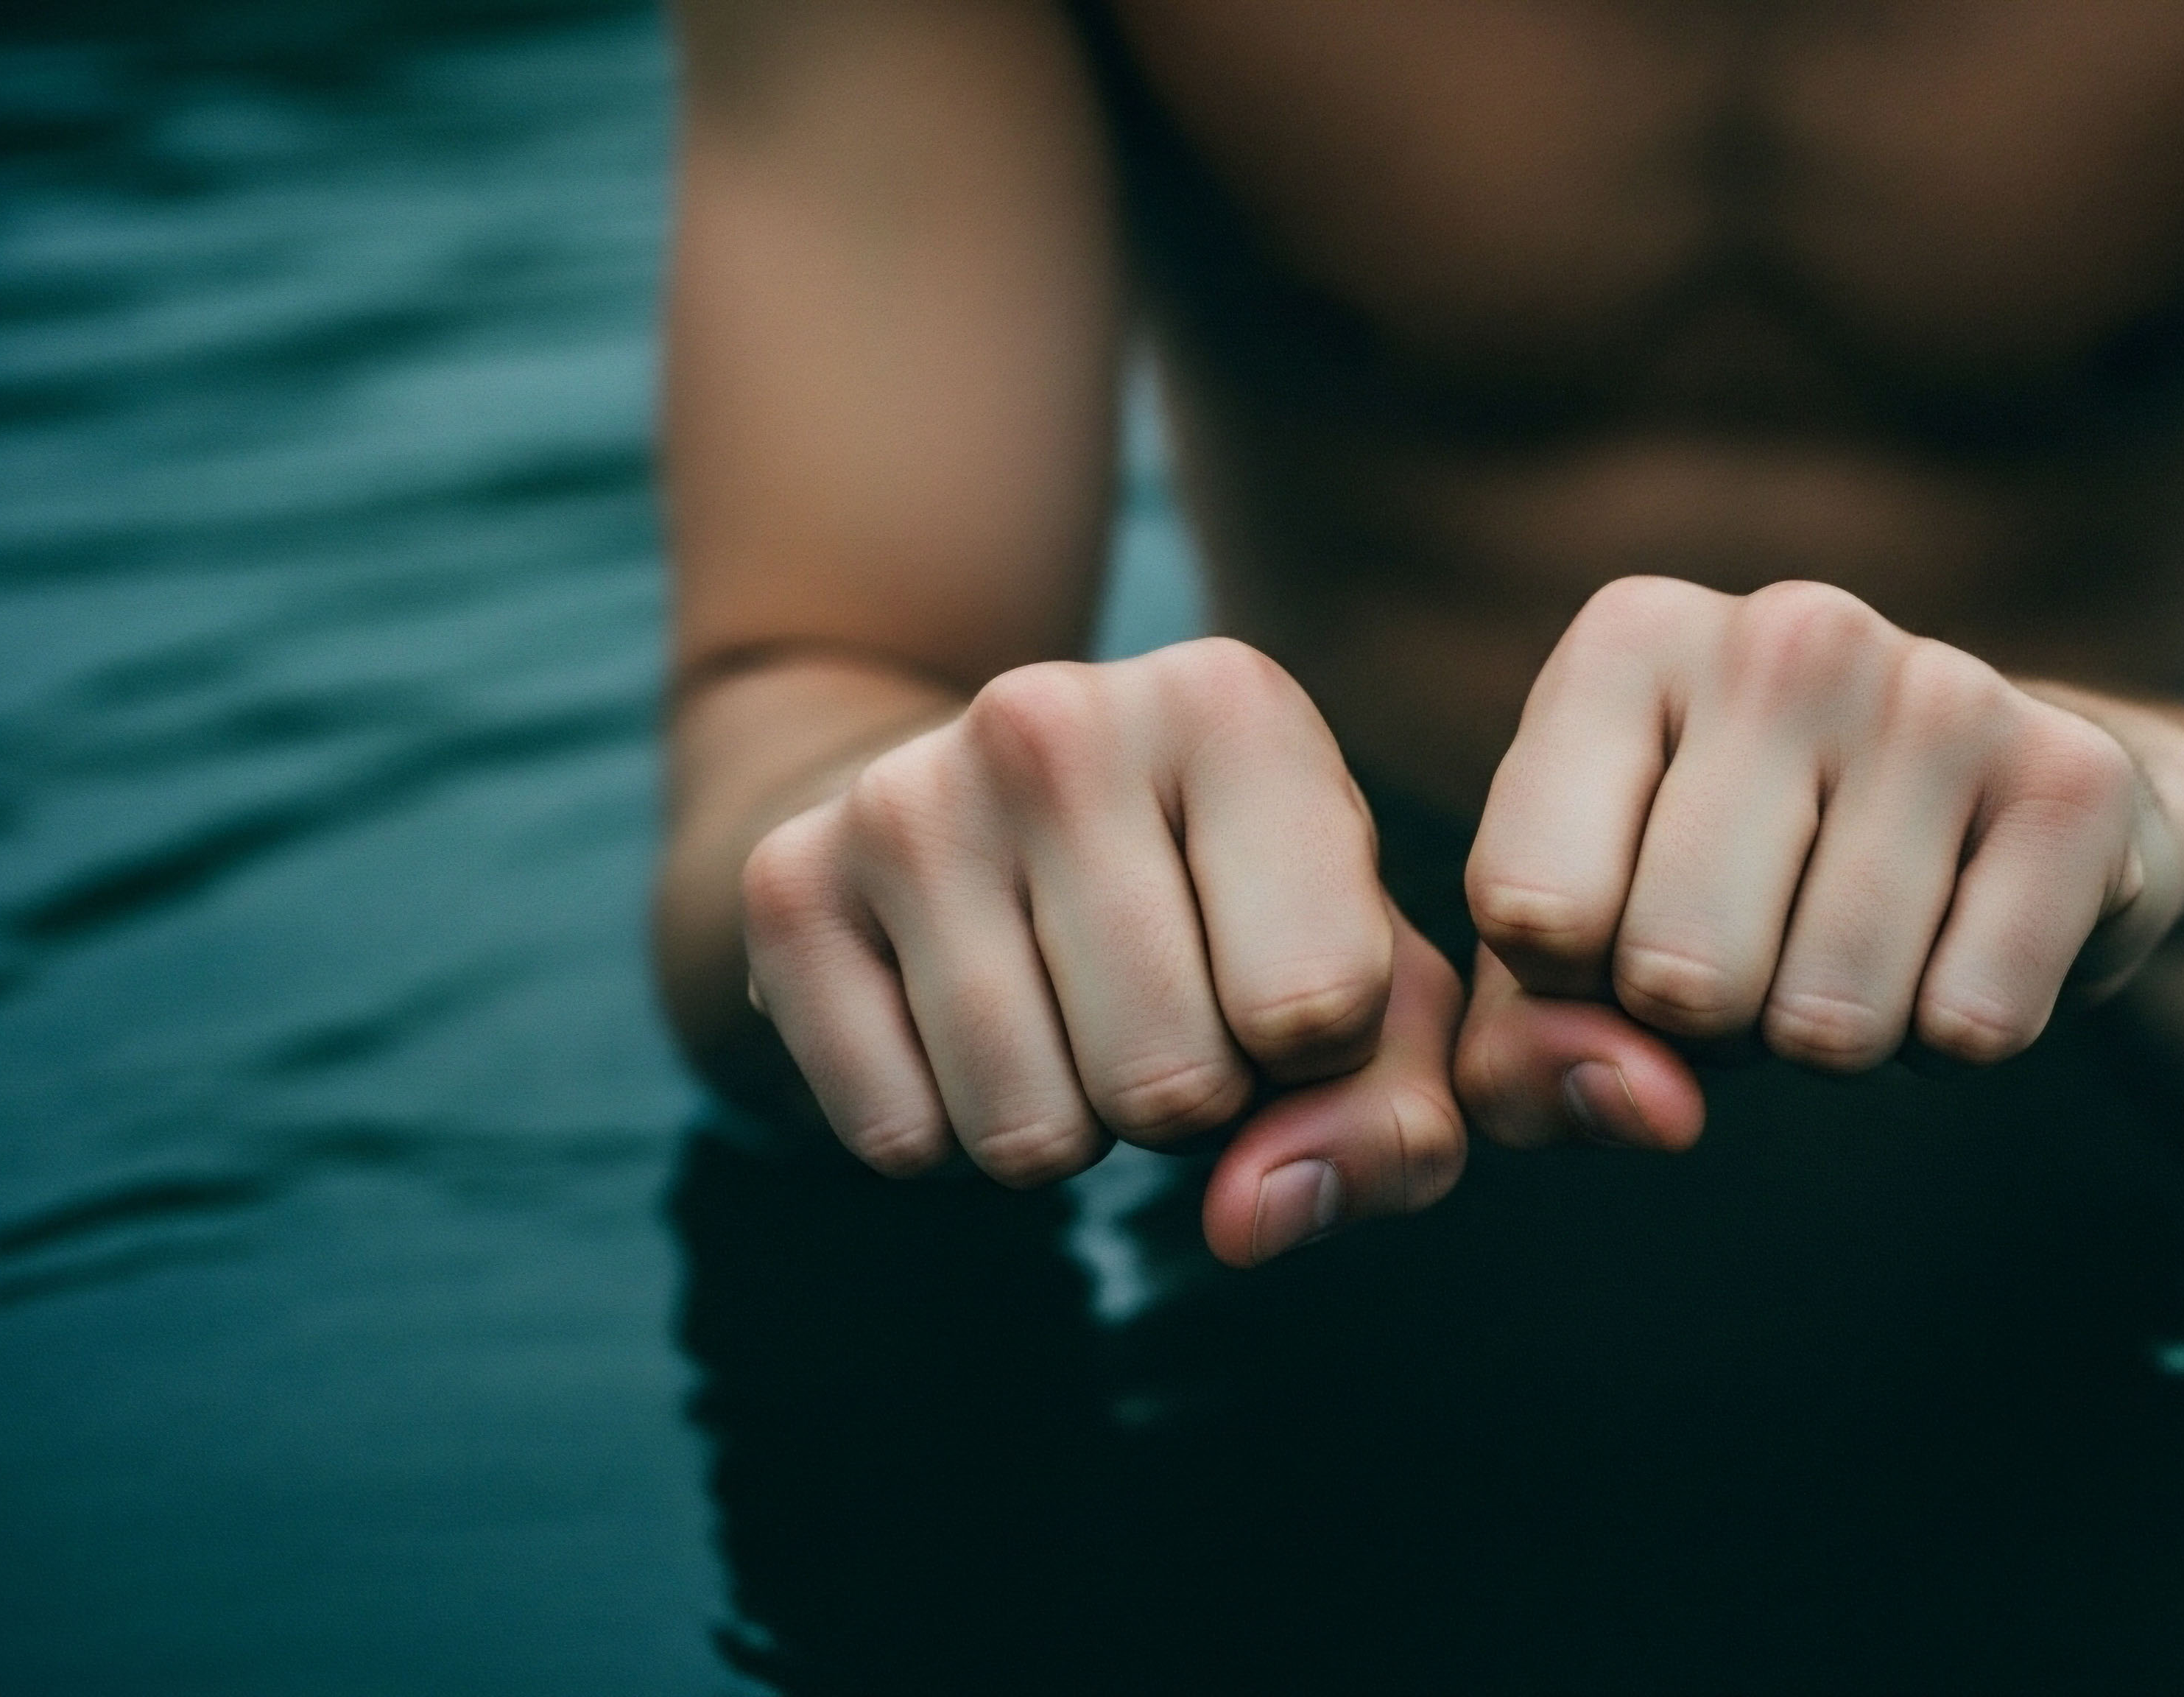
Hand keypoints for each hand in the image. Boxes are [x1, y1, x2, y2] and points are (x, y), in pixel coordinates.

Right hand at [739, 638, 1464, 1264]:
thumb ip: (1395, 1122)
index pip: (1315, 1008)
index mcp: (1234, 706)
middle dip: (1187, 1105)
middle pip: (1169, 1084)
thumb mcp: (1372, 995)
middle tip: (1162, 1009)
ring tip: (1068, 1015)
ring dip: (1071, 1131)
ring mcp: (901, 797)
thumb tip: (1253, 1217)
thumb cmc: (1237, 920)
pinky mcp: (788, 885)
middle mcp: (1054, 720)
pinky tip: (961, 1026)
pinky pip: (897, 1138)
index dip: (1312, 1056)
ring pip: (1028, 1133)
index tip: (1279, 980)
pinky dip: (948, 1134)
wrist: (998, 819)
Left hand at [1454, 577, 2183, 1148]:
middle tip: (1760, 947)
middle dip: (1712, 1026)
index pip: (1533, 909)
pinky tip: (1958, 940)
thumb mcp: (1571, 965)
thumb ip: (1523, 1055)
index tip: (1624, 929)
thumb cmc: (1722, 889)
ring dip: (1835, 1040)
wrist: (1989, 823)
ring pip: (1830, 1019)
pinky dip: (1953, 1038)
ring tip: (1855, 940)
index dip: (1576, 987)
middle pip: (1680, 975)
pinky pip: (1973, 1025)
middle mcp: (1784, 633)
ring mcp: (1942, 689)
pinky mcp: (2074, 779)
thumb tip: (1643, 1104)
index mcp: (1628, 644)